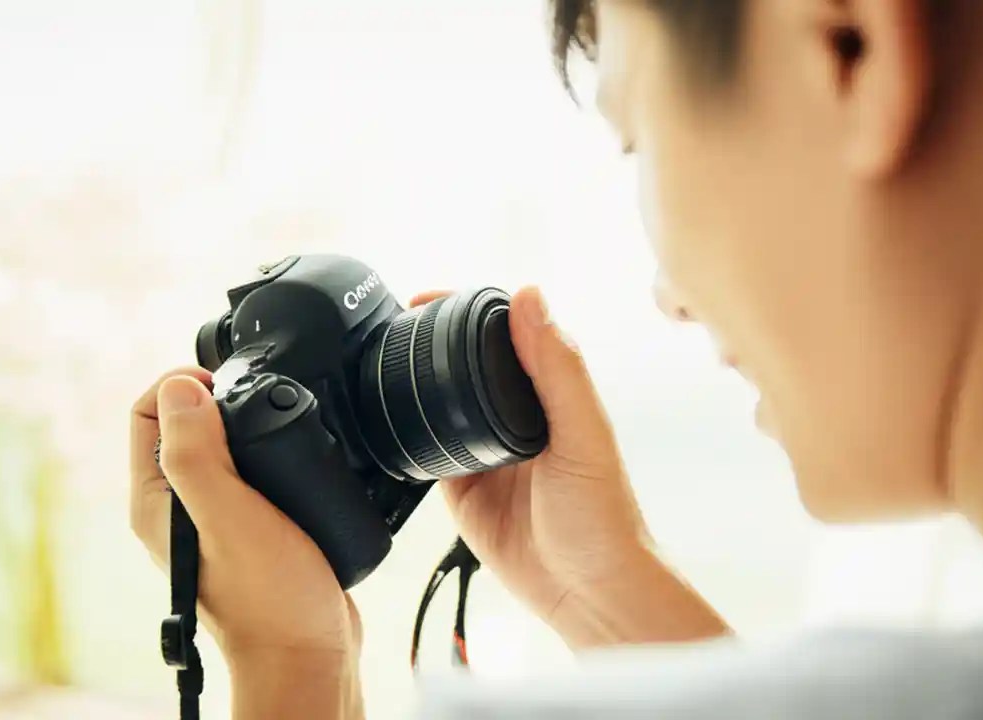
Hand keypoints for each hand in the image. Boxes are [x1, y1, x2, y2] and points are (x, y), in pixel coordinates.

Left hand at [129, 369, 362, 716]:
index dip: (183, 383)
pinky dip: (274, 453)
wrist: (309, 653)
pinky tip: (299, 462)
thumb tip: (180, 387)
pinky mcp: (252, 525)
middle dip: (220, 399)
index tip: (227, 386)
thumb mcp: (227, 514)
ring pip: (224, 443)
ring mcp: (214, 517)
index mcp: (155, 500)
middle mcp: (177, 506)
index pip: (147, 411)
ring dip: (251, 426)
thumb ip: (195, 452)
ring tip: (281, 433)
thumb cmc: (268, 600)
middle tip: (260, 407)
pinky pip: (254, 469)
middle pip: (186, 421)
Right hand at [410, 288, 728, 647]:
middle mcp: (514, 414)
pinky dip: (404, 435)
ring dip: (413, 382)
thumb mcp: (583, 432)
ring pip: (440, 403)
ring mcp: (484, 449)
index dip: (468, 308)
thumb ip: (557, 367)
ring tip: (378, 357)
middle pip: (463, 362)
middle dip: (430, 338)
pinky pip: (424, 451)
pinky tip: (385, 418)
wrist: (587, 592)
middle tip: (393, 319)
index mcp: (548, 391)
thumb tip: (530, 296)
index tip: (431, 295)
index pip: (503, 334)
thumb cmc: (604, 516)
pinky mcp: (459, 487)